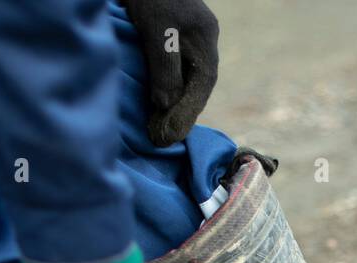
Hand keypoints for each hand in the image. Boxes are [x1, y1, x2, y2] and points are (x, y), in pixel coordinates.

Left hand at [121, 0, 219, 146]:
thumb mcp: (157, 31)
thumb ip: (165, 68)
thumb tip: (167, 105)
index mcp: (204, 38)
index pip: (202, 85)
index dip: (187, 113)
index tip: (171, 136)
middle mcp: (200, 38)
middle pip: (195, 83)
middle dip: (181, 111)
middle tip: (161, 137)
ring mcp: (186, 34)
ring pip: (183, 75)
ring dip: (172, 101)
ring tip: (157, 126)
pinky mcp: (168, 32)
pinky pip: (171, 66)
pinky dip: (163, 86)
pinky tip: (152, 98)